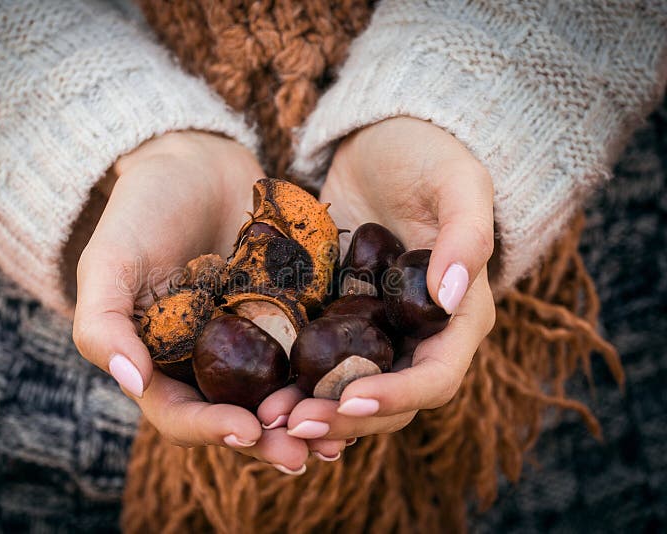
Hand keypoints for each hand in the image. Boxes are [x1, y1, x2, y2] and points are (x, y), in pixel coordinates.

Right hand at [73, 131, 341, 470]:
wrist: (197, 161)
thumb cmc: (143, 208)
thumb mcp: (110, 260)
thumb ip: (104, 322)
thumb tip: (131, 382)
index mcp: (161, 360)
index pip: (180, 412)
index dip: (209, 428)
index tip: (246, 429)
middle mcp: (208, 361)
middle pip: (238, 416)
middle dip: (269, 440)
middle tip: (305, 455)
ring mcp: (254, 339)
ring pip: (281, 394)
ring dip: (307, 419)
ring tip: (339, 437)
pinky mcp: (293, 313)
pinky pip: (314, 352)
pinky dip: (333, 373)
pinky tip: (361, 383)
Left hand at [286, 117, 496, 440]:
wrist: (383, 144)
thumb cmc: (430, 155)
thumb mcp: (457, 182)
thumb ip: (466, 235)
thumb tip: (451, 295)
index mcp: (459, 317)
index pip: (436, 376)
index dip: (396, 396)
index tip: (350, 401)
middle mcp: (418, 336)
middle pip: (389, 400)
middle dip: (342, 417)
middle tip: (291, 425)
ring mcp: (374, 331)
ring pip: (347, 390)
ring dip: (311, 409)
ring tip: (265, 418)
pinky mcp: (337, 318)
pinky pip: (316, 360)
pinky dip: (291, 380)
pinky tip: (256, 392)